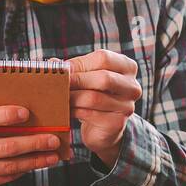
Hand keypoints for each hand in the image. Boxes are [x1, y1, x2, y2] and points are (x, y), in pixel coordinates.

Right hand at [0, 106, 70, 185]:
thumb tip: (20, 120)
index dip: (7, 115)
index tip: (27, 113)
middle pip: (4, 146)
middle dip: (33, 143)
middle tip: (53, 140)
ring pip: (8, 166)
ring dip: (34, 161)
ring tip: (52, 156)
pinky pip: (3, 178)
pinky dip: (20, 171)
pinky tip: (33, 165)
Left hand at [60, 49, 141, 166]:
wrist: (102, 127)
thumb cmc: (92, 94)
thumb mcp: (86, 78)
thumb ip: (73, 68)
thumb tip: (53, 63)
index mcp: (127, 67)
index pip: (104, 58)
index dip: (80, 63)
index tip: (62, 68)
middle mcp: (132, 86)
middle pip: (104, 78)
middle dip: (76, 80)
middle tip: (56, 83)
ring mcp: (127, 106)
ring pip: (94, 98)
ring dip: (72, 97)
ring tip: (57, 96)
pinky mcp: (117, 123)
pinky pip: (91, 114)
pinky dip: (74, 111)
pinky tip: (64, 109)